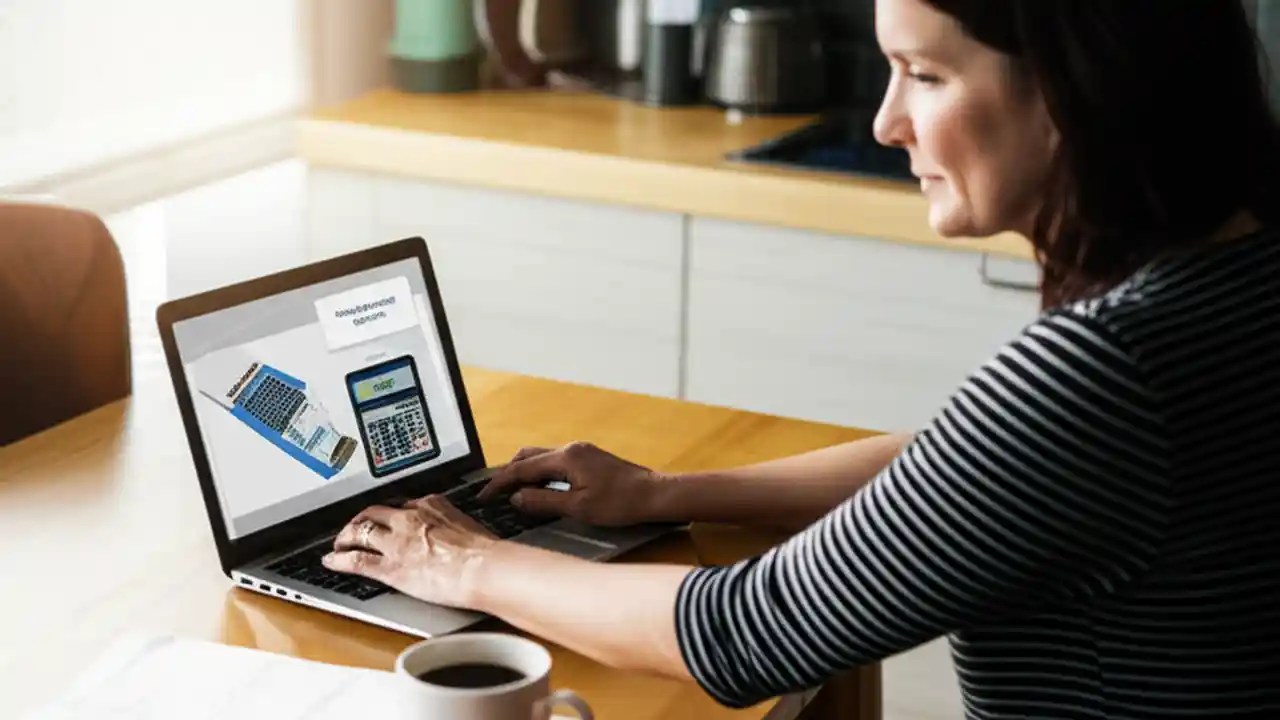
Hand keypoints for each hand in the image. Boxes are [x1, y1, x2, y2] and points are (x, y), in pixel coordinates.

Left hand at [323, 495, 498, 608]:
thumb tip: (457, 535)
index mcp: (431, 505)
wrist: (484, 567)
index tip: (391, 520)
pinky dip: (339, 560)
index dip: (392, 515)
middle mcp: (409, 519)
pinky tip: (331, 561)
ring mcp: (397, 542)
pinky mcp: (390, 567)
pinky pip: (356, 560)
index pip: (403, 505)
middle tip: (355, 527)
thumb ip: (455, 527)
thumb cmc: (486, 552)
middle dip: (361, 519)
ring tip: (339, 543)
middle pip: (374, 513)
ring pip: (360, 532)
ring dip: (345, 537)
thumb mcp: (470, 526)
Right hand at [479, 441, 668, 526]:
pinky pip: (555, 462)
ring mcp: (581, 452)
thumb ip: (543, 502)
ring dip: (525, 473)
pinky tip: (539, 490)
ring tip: (512, 494)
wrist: (655, 495)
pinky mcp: (589, 458)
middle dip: (508, 474)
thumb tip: (516, 498)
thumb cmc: (620, 504)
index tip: (482, 497)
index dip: (499, 483)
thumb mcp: (578, 508)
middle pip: (528, 456)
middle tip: (494, 494)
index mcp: (566, 458)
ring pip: (542, 458)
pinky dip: (541, 474)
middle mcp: (570, 449)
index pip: (522, 468)